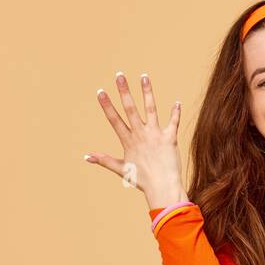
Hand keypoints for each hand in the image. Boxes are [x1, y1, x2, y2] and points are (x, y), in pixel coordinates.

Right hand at [85, 72, 184, 207]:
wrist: (162, 189)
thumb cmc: (142, 181)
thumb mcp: (121, 170)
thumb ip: (104, 160)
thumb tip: (87, 156)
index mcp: (129, 141)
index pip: (115, 120)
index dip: (107, 106)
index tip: (100, 92)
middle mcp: (141, 135)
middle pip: (130, 109)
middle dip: (124, 91)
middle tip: (120, 75)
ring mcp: (155, 135)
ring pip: (150, 109)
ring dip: (147, 92)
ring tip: (144, 76)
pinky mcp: (170, 139)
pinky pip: (173, 122)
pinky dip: (175, 112)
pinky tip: (177, 102)